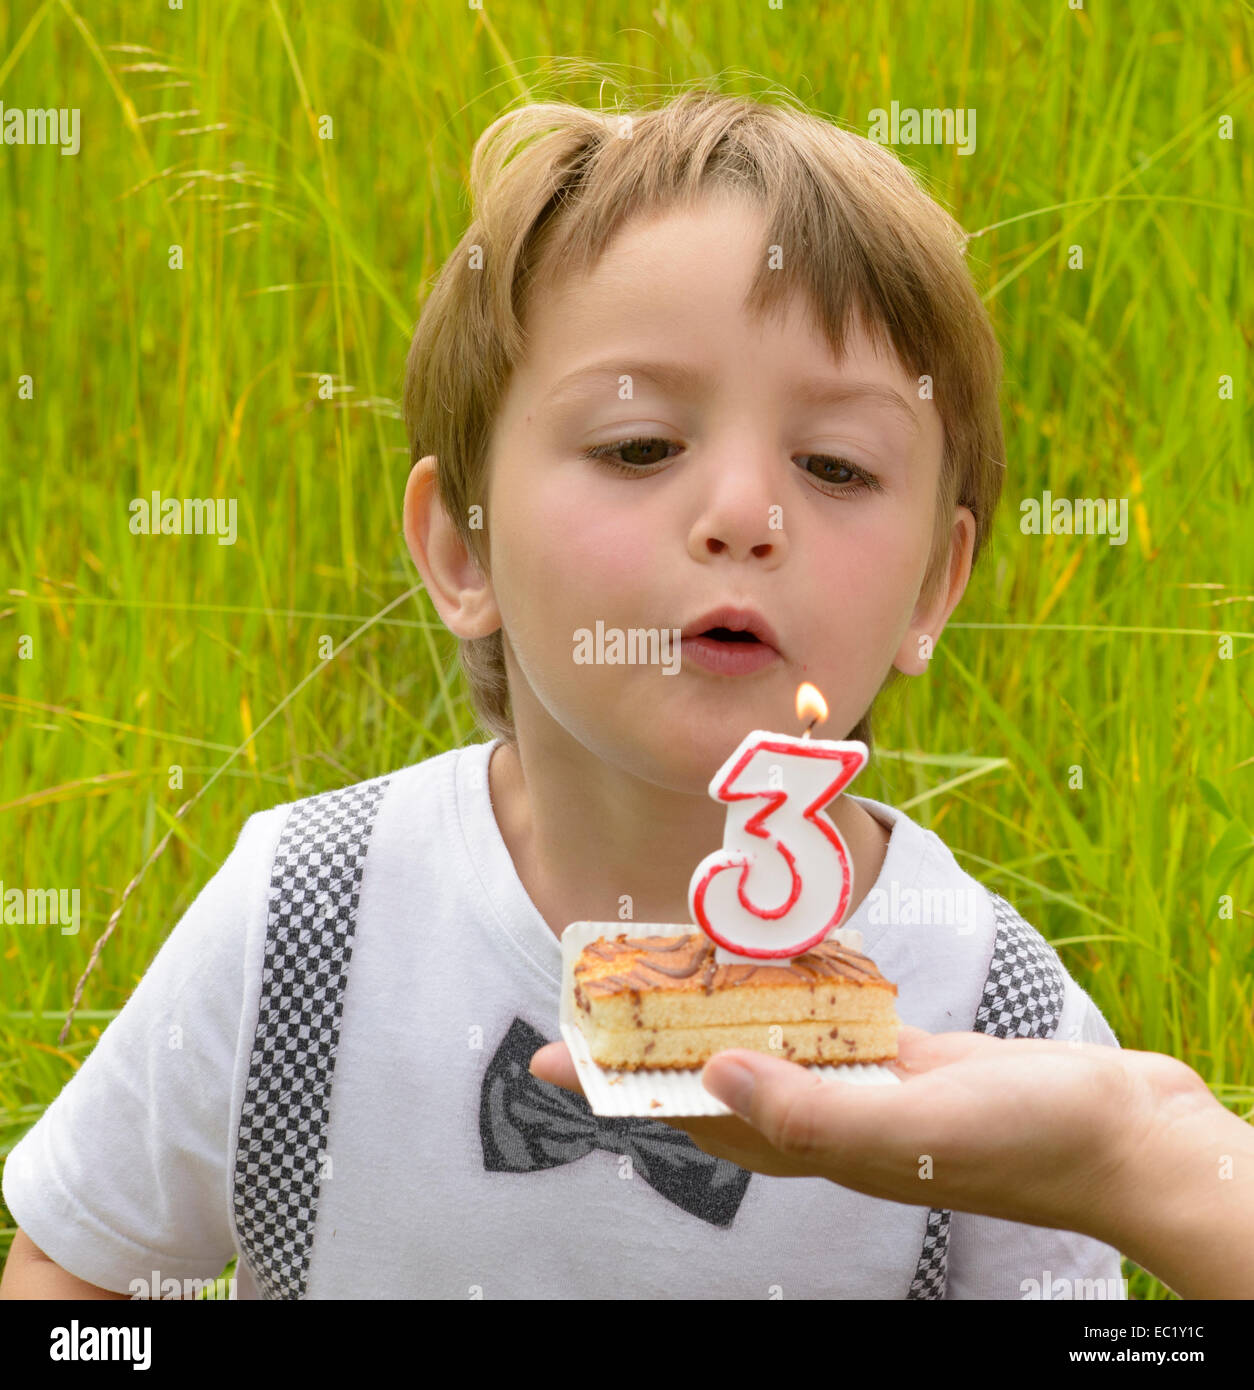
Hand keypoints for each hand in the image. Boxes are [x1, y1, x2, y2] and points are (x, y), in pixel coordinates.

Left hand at [529, 1026, 1214, 1236]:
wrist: (1119, 1134)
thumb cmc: (1024, 1140)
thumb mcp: (913, 1126)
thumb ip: (812, 1109)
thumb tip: (716, 1078)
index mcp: (814, 1144)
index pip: (686, 1114)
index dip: (615, 1087)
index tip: (551, 1056)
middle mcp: (825, 1117)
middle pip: (710, 1077)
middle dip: (648, 1042)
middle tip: (595, 997)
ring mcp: (865, 1086)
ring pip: (767, 1046)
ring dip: (714, 1013)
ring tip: (665, 974)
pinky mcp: (905, 1059)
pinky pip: (827, 1023)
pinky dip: (790, 994)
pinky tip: (773, 963)